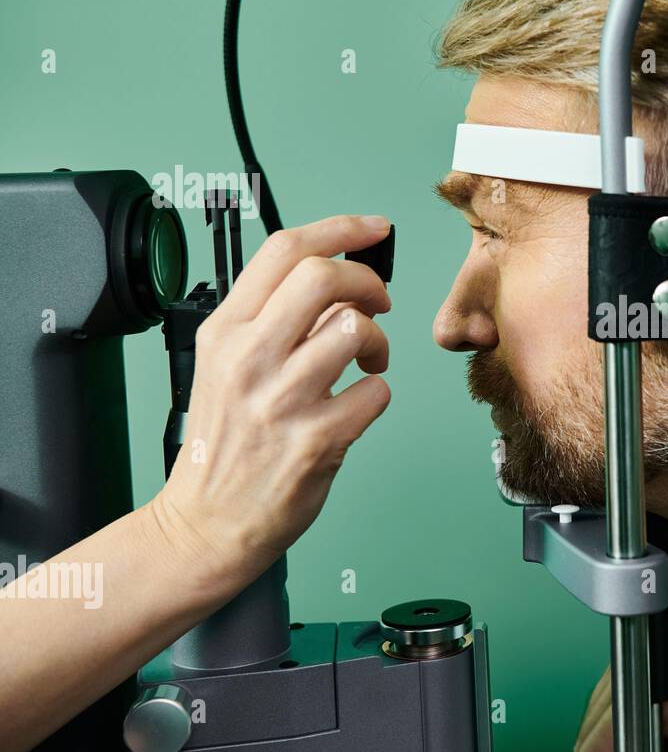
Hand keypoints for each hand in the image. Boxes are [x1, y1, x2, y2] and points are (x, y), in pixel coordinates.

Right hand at [151, 214, 393, 583]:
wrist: (205, 523)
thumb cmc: (225, 444)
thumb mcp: (223, 365)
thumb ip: (268, 319)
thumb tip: (332, 277)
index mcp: (225, 331)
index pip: (285, 251)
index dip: (341, 229)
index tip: (374, 228)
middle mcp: (249, 358)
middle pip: (325, 277)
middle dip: (367, 281)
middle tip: (378, 302)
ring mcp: (283, 399)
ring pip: (356, 329)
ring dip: (378, 341)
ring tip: (367, 361)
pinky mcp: (317, 439)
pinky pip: (377, 391)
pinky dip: (378, 393)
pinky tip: (356, 405)